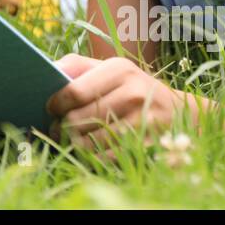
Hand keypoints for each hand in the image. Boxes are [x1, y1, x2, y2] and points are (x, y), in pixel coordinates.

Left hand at [46, 54, 188, 161]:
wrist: (177, 111)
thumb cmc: (131, 87)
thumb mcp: (110, 69)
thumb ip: (77, 66)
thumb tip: (47, 69)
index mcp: (120, 70)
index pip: (74, 91)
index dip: (56, 103)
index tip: (49, 108)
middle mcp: (134, 94)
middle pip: (79, 120)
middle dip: (60, 127)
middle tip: (55, 129)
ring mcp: (143, 122)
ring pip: (90, 143)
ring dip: (74, 144)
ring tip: (70, 139)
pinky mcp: (148, 146)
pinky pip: (107, 158)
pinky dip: (93, 157)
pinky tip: (90, 150)